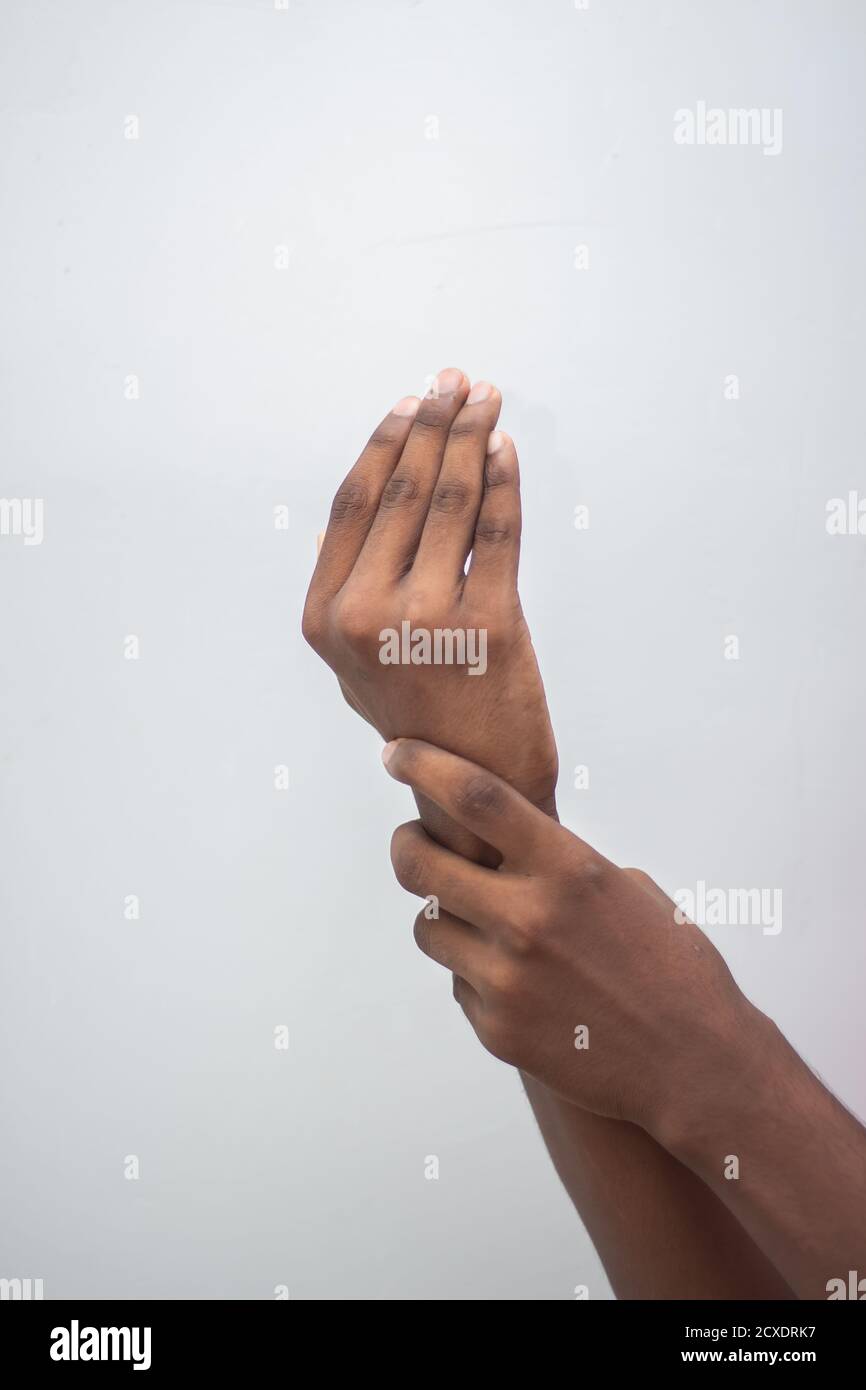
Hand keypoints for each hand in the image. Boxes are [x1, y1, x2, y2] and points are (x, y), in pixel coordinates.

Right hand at [302, 369, 557, 816]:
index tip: (408, 403)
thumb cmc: (414, 719)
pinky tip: (506, 449)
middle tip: (454, 382)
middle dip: (432, 424)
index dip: (383, 442)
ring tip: (486, 398)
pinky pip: (500, 533)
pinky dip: (505, 482)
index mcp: (326, 617)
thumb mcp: (353, 665)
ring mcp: (428, 621)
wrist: (471, 786)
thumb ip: (342, 594)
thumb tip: (336, 520)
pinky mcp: (491, 628)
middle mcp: (367, 614)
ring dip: (471, 436)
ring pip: (450, 502)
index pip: (354, 504)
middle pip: (401, 490)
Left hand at [383, 736, 769, 1138]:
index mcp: (568, 869)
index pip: (475, 797)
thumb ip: (557, 864)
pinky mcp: (496, 1029)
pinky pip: (459, 983)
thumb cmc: (671, 965)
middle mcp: (528, 919)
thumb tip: (499, 848)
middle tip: (412, 842)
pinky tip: (523, 983)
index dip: (424, 765)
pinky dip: (477, 974)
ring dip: (443, 916)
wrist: (695, 1064)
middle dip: (406, 845)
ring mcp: (507, 978)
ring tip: (481, 921)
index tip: (398, 754)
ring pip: (428, 927)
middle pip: (419, 865)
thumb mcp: (623, 889)